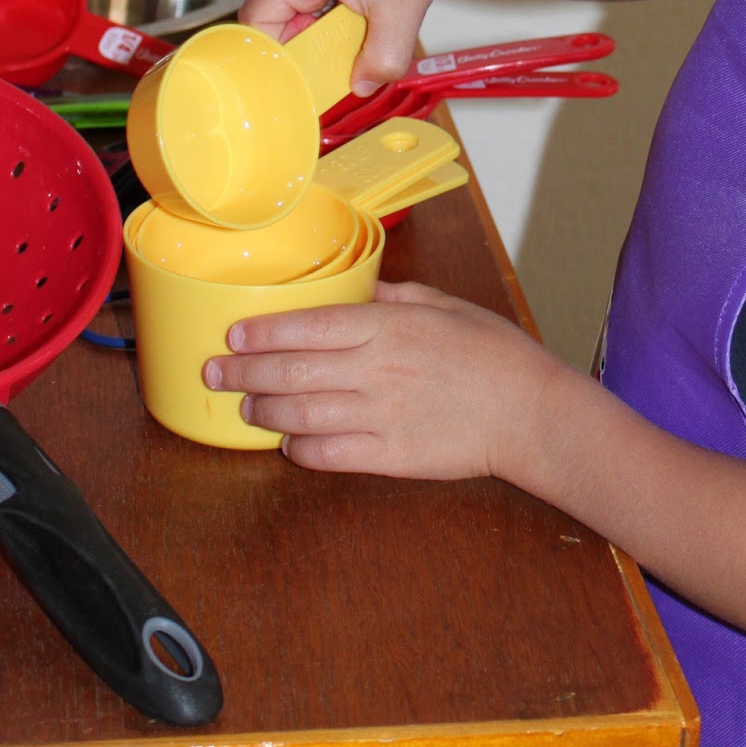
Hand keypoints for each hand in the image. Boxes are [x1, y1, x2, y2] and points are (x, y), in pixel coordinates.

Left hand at [202, 281, 558, 477]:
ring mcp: (381, 416)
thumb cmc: (495, 354)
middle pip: (292, 371)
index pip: (309, 326)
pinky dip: (300, 451)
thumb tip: (359, 289)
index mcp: (390, 327)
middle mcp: (377, 370)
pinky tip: (287, 445)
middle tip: (214, 374)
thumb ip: (397, 296)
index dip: (263, 332)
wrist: (530, 412)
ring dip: (264, 412)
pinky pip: (330, 454)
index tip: (233, 334)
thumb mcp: (447, 306)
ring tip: (243, 408)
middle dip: (244, 373)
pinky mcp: (389, 457)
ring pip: (301, 415)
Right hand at [238, 0, 468, 92]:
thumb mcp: (402, 12)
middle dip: (306, 46)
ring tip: (358, 31)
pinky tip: (359, 16)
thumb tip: (360, 87)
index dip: (275, 56)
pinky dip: (329, 16)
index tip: (301, 80)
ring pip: (293, 10)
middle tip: (341, 62)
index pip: (257, 22)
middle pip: (274, 18)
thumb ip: (383, 59)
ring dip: (321, 31)